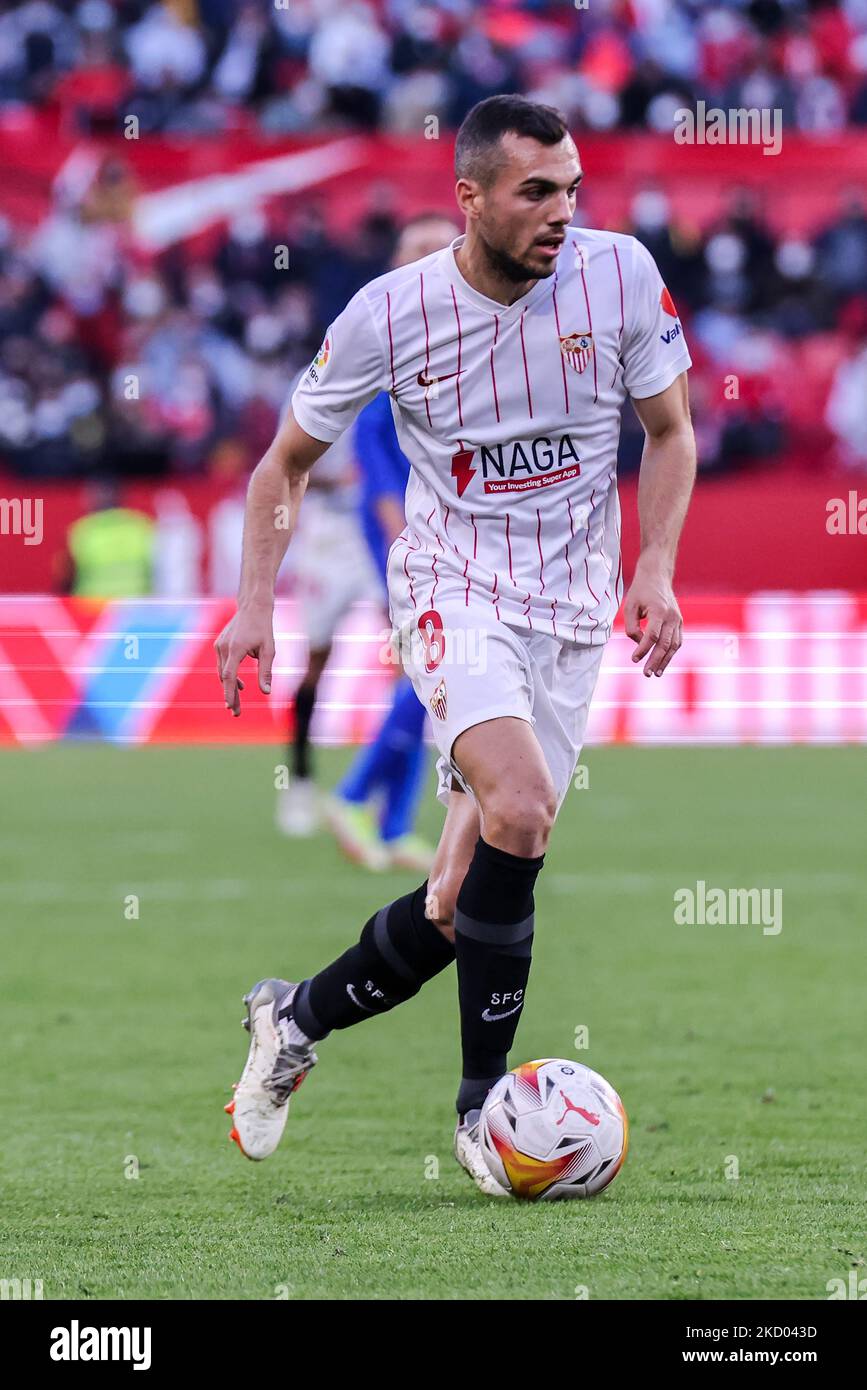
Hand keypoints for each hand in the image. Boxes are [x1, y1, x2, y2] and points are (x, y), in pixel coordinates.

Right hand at [214, 600, 274, 715]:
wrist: (253, 607)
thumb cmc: (263, 628)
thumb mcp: (269, 650)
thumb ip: (266, 672)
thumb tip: (266, 692)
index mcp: (235, 649)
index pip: (229, 676)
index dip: (229, 693)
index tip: (230, 707)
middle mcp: (224, 648)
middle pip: (224, 678)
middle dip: (230, 696)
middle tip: (235, 713)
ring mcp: (219, 645)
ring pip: (222, 672)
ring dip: (229, 687)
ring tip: (236, 703)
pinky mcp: (219, 644)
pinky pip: (222, 665)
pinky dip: (229, 676)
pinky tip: (239, 685)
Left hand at [623, 562, 682, 676]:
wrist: (657, 576)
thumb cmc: (641, 591)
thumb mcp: (630, 606)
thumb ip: (632, 627)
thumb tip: (639, 643)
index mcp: (659, 611)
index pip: (652, 636)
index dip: (643, 649)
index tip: (634, 659)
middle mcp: (672, 617)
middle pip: (665, 644)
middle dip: (655, 661)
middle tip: (646, 674)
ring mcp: (678, 619)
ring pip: (674, 645)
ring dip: (665, 661)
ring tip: (655, 673)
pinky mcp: (679, 622)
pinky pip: (677, 641)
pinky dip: (670, 653)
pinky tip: (662, 662)